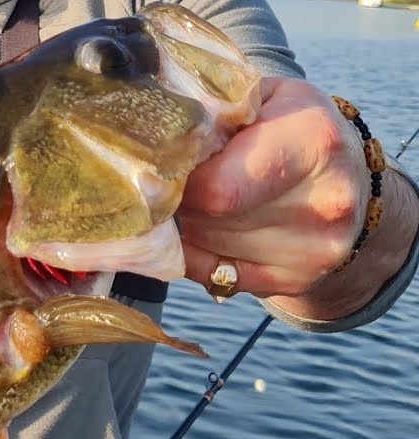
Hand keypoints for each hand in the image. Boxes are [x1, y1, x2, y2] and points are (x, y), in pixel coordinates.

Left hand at [178, 77, 368, 298]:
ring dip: (186, 225)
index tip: (166, 164)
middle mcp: (325, 200)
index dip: (176, 178)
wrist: (347, 178)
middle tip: (175, 180)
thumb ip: (211, 108)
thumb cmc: (289, 128)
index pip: (215, 187)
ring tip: (199, 199)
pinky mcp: (298, 281)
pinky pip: (215, 276)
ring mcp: (315, 250)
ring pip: (205, 248)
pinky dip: (197, 255)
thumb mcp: (263, 97)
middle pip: (207, 219)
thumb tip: (151, 139)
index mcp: (314, 140)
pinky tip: (206, 231)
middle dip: (178, 199)